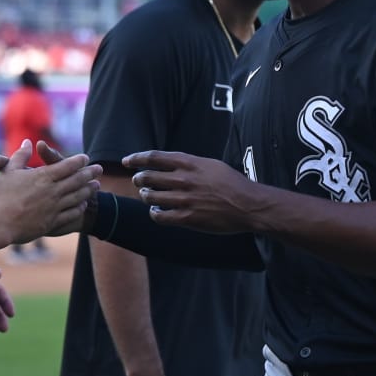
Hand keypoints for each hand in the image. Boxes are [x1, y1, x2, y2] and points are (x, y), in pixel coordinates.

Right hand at [0, 140, 99, 242]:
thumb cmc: (0, 197)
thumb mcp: (9, 172)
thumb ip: (20, 156)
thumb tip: (27, 142)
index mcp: (43, 177)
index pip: (67, 166)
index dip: (78, 161)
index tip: (86, 158)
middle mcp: (52, 191)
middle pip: (77, 180)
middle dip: (90, 173)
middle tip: (100, 169)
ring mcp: (54, 207)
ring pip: (77, 196)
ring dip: (88, 190)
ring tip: (97, 185)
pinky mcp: (52, 222)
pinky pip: (71, 213)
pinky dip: (78, 207)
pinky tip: (83, 204)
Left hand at [122, 150, 257, 233]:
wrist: (248, 205)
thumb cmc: (232, 183)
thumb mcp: (210, 165)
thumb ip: (189, 164)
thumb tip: (170, 164)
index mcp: (190, 163)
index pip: (154, 157)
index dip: (136, 158)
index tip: (127, 161)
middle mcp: (184, 180)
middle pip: (148, 177)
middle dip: (139, 179)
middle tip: (138, 181)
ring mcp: (184, 200)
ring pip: (150, 197)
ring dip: (145, 196)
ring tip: (148, 196)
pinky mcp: (187, 218)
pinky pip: (159, 216)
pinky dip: (154, 213)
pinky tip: (157, 211)